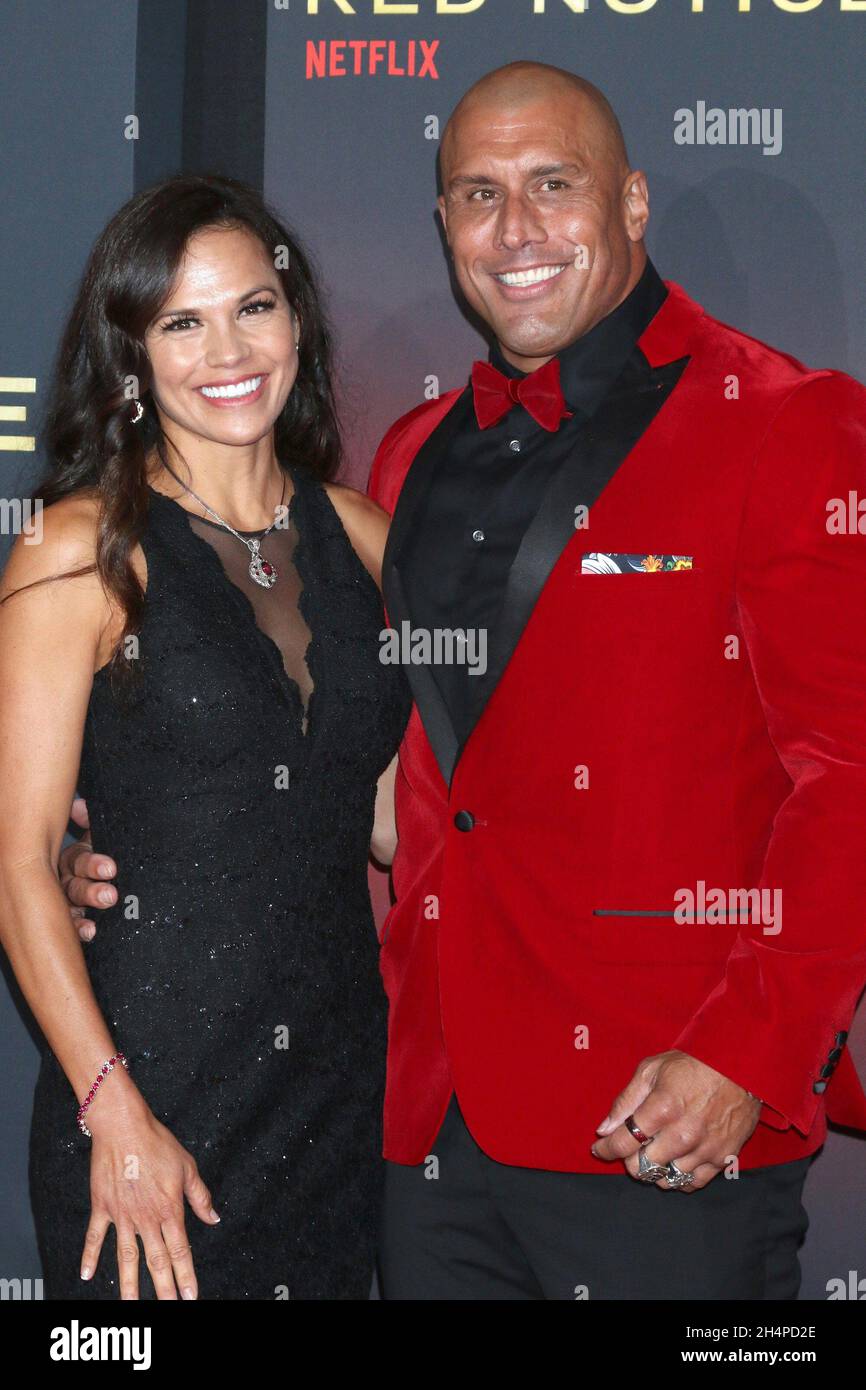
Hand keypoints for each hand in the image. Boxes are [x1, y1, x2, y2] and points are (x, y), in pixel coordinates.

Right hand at [59, 797, 116, 941]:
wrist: (120, 871)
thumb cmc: (107, 851)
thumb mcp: (101, 835)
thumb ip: (92, 821)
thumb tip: (79, 806)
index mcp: (73, 858)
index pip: (79, 861)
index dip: (93, 865)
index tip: (111, 869)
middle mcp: (67, 880)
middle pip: (74, 886)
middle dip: (92, 892)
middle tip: (110, 896)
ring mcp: (69, 901)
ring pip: (72, 906)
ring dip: (85, 912)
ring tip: (97, 921)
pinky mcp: (76, 918)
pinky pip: (74, 924)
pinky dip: (81, 929)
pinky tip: (91, 931)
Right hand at [82, 1083, 219, 1298]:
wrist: (124, 1127)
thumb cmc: (157, 1143)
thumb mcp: (188, 1167)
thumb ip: (200, 1197)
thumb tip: (213, 1218)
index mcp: (169, 1209)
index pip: (180, 1251)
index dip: (186, 1276)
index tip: (190, 1296)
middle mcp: (146, 1218)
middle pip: (156, 1261)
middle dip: (163, 1289)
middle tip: (169, 1308)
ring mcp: (122, 1216)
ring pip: (125, 1258)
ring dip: (129, 1285)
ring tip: (131, 1306)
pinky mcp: (102, 1207)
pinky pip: (95, 1237)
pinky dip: (89, 1256)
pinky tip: (85, 1274)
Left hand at [590, 1050, 761, 1190]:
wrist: (742, 1066)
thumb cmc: (693, 1064)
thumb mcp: (652, 1069)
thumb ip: (626, 1101)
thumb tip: (604, 1129)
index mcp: (662, 1108)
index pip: (623, 1143)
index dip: (605, 1149)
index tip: (600, 1148)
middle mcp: (682, 1134)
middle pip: (641, 1167)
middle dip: (629, 1159)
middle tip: (632, 1146)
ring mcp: (704, 1149)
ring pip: (665, 1178)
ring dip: (653, 1169)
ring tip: (654, 1153)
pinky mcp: (723, 1158)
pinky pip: (692, 1184)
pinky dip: (678, 1177)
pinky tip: (675, 1162)